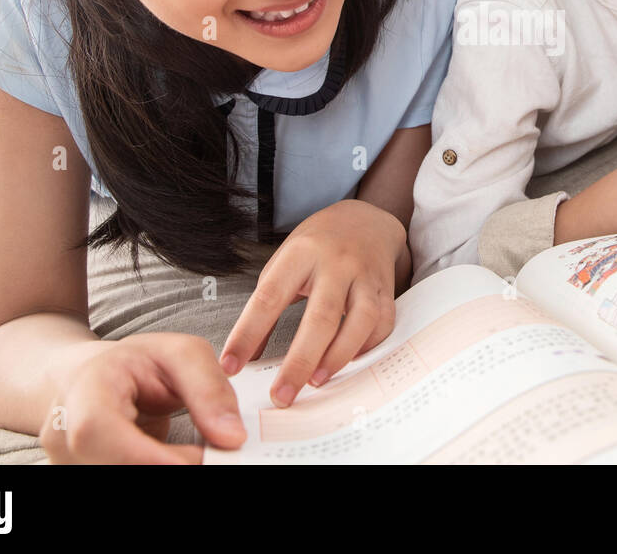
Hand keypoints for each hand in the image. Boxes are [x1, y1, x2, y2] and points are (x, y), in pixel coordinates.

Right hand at [39, 333, 245, 463]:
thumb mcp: (180, 354)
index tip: (198, 459)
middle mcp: (64, 432)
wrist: (92, 379)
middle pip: (108, 466)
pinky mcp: (81, 473)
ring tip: (201, 457)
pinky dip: (158, 469)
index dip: (146, 455)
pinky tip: (178, 461)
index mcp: (86, 389)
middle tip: (214, 459)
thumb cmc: (135, 363)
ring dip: (165, 468)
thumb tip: (232, 437)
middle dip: (165, 467)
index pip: (97, 429)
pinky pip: (124, 476)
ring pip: (117, 475)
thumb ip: (209, 389)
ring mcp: (67, 462)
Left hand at [220, 199, 404, 407]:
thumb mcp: (284, 263)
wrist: (365, 221)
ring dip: (337, 356)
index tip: (230, 366)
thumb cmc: (317, 246)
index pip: (269, 297)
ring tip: (316, 381)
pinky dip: (366, 347)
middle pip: (320, 316)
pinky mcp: (386, 289)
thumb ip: (267, 305)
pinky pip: (382, 324)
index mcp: (300, 254)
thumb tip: (248, 356)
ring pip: (359, 321)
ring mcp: (365, 276)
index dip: (248, 334)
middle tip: (281, 395)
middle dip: (299, 361)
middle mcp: (336, 263)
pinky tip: (348, 362)